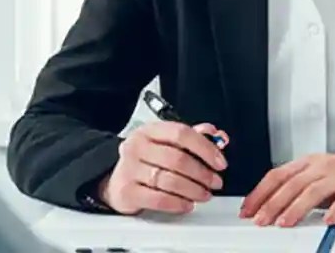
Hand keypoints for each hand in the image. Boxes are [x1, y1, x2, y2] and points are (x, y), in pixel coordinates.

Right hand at [97, 121, 228, 215]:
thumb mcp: (165, 142)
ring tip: (204, 194)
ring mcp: (130, 169)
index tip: (219, 162)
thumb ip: (192, 137)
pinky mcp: (127, 191)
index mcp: (149, 131)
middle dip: (202, 173)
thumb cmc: (144, 160)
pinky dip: (178, 203)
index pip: (181, 133)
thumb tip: (216, 135)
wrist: (114, 178)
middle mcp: (137, 147)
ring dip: (193, 190)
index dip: (205, 148)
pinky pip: (158, 199)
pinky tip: (187, 204)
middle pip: (177, 159)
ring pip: (170, 180)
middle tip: (215, 182)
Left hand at [239, 151, 334, 226]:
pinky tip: (327, 220)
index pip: (278, 175)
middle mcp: (322, 166)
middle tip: (261, 220)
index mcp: (308, 162)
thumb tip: (269, 205)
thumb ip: (297, 187)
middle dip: (273, 203)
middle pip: (292, 184)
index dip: (260, 192)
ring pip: (314, 191)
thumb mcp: (317, 174)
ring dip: (297, 208)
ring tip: (285, 222)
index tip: (248, 209)